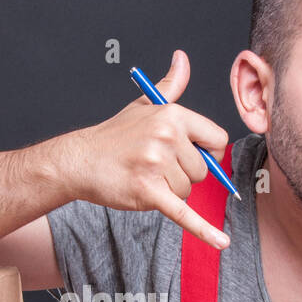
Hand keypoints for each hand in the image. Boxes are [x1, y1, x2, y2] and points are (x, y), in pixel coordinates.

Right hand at [69, 49, 231, 249]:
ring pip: (187, 192)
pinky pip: (183, 214)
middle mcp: (167, 137)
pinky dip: (204, 230)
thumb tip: (183, 59)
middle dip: (182, 174)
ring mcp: (157, 166)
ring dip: (169, 191)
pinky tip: (222, 242)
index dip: (207, 152)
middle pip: (201, 172)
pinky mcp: (148, 193)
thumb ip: (171, 85)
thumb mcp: (144, 105)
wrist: (79, 160)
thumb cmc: (114, 136)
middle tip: (153, 166)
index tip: (190, 154)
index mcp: (173, 115)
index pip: (216, 140)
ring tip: (143, 177)